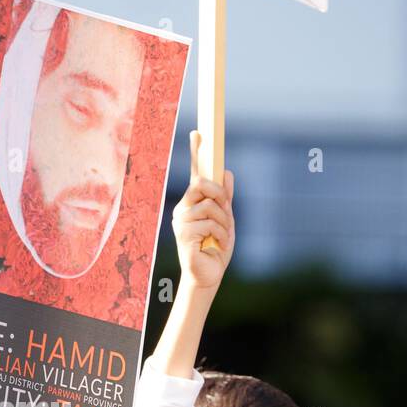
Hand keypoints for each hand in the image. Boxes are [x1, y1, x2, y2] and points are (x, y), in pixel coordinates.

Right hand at [173, 130, 234, 290]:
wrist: (209, 274)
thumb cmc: (215, 248)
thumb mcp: (226, 219)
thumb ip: (225, 198)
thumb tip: (226, 172)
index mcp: (192, 203)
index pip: (196, 174)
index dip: (197, 152)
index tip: (198, 133)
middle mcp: (183, 209)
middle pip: (202, 185)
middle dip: (220, 197)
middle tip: (225, 213)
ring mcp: (180, 221)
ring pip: (210, 206)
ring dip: (223, 223)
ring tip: (219, 238)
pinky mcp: (182, 234)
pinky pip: (209, 223)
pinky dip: (220, 235)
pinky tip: (215, 246)